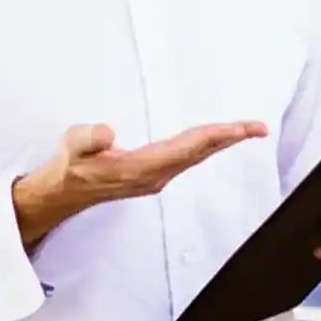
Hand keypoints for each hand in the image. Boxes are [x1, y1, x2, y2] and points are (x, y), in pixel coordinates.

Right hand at [13, 121, 268, 247]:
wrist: (64, 193)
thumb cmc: (70, 166)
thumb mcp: (72, 146)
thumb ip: (88, 138)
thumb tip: (107, 132)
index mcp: (140, 168)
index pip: (186, 149)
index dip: (214, 137)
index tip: (239, 129)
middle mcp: (154, 176)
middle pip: (198, 154)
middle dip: (229, 139)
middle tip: (257, 127)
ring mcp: (155, 177)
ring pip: (195, 157)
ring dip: (220, 143)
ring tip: (243, 130)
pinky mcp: (152, 175)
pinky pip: (187, 158)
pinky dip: (204, 146)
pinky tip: (212, 140)